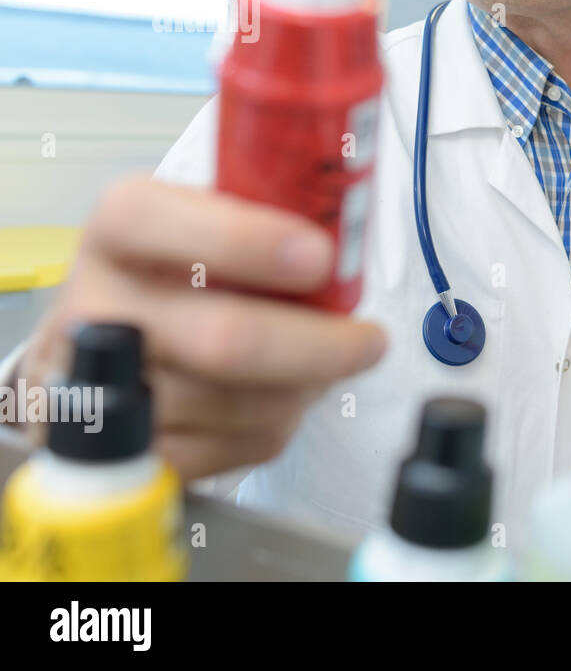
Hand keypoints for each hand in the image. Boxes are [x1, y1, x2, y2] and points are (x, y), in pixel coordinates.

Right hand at [14, 174, 387, 480]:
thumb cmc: (179, 276)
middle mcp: (98, 307)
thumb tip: (351, 249)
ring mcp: (103, 389)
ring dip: (305, 386)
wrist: (105, 349)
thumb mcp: (208, 221)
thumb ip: (268, 220)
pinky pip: (232, 449)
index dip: (245, 240)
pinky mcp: (133, 452)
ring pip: (239, 404)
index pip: (155, 220)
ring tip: (325, 363)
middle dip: (318, 345)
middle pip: (223, 339)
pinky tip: (286, 394)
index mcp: (118, 231)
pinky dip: (279, 424)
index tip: (321, 256)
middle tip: (370, 340)